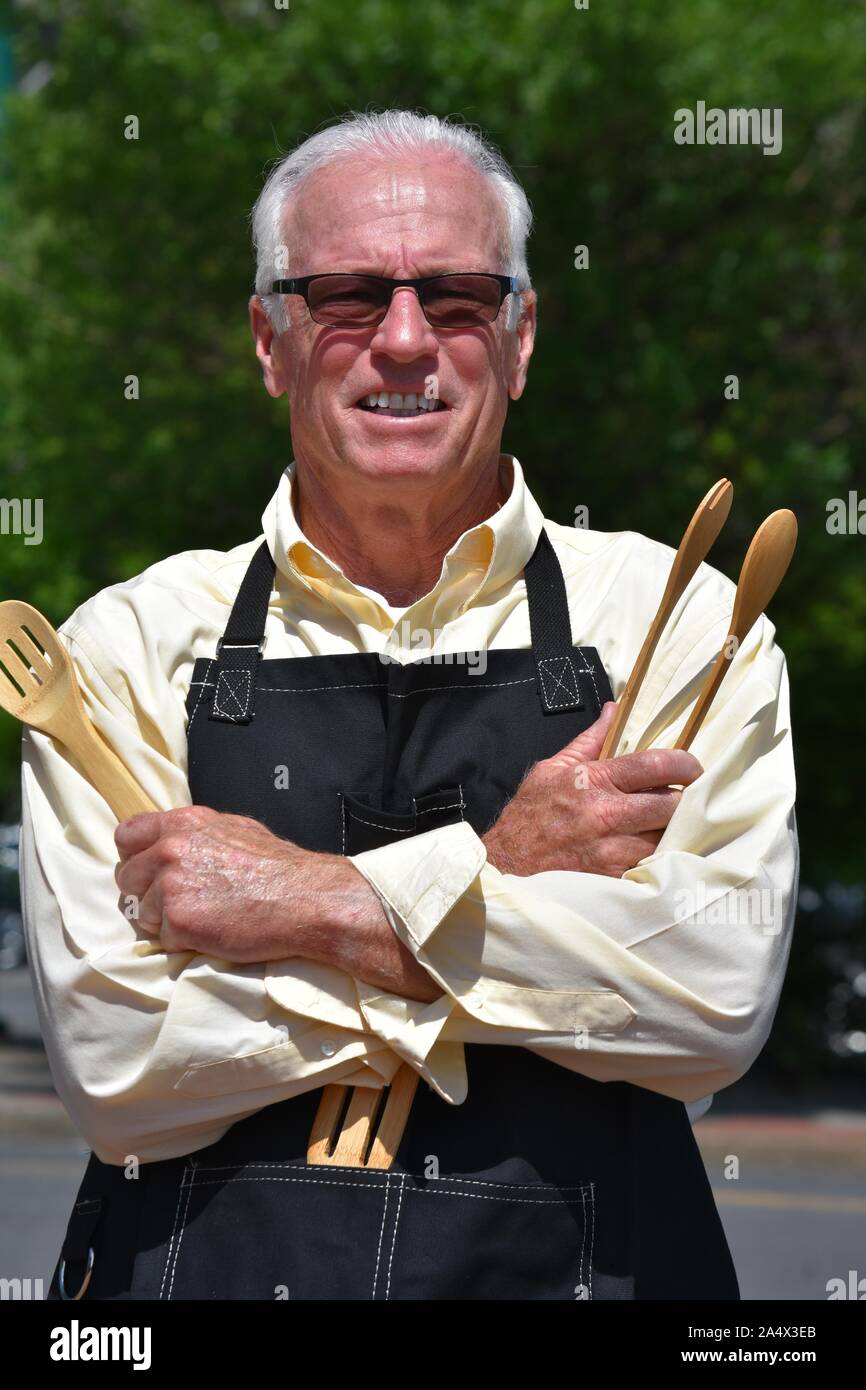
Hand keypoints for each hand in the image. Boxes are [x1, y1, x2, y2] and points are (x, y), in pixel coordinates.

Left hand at [114, 805, 313, 959]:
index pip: (127, 835)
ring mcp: (171, 884)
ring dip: (166, 921)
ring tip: (205, 917)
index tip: (149, 871)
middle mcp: (171, 848)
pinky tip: (213, 932)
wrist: (305, 899)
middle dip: (148, 893)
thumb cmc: (278, 869)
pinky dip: (183, 942)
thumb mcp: (235, 830)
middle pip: (127, 877)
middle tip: (182, 902)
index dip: (135, 856)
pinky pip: (163, 939)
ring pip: (142, 912)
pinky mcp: (177, 919)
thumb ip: (196, 834)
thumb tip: (173, 841)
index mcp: (184, 823)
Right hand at [481, 702, 702, 877]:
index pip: (656, 766)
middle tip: (681, 801)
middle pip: (672, 805)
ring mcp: (612, 850)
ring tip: (665, 827)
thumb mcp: (552, 769)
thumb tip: (614, 711)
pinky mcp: (612, 878)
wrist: (505, 864)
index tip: (692, 768)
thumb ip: (590, 741)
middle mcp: (607, 814)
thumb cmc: (528, 816)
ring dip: (671, 832)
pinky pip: (650, 866)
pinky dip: (656, 858)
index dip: (685, 765)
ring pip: (667, 838)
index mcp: (595, 781)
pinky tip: (650, 852)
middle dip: (683, 802)